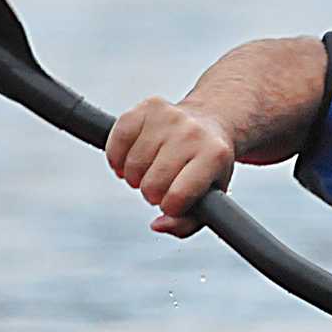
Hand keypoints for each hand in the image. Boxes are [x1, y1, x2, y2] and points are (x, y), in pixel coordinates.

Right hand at [106, 97, 236, 237]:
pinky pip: (117, 141)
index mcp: (215, 156)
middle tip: (161, 185)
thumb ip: (185, 224)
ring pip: (132, 166)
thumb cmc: (205, 170)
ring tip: (150, 171)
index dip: (169, 206)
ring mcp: (170, 116)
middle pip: (152, 184)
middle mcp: (193, 132)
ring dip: (136, 177)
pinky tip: (129, 161)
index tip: (173, 201)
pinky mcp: (148, 106)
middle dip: (152, 193)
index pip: (178, 197)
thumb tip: (157, 225)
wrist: (209, 126)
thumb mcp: (209, 199)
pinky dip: (117, 158)